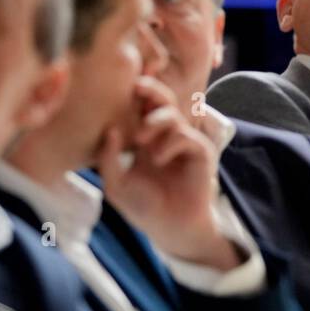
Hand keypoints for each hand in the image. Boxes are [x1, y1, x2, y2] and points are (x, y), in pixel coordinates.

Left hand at [97, 75, 238, 270]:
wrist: (169, 227)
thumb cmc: (142, 206)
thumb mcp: (116, 184)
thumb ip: (109, 158)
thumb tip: (110, 129)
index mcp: (145, 137)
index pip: (141, 106)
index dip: (134, 93)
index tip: (119, 83)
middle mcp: (166, 135)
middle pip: (163, 99)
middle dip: (151, 89)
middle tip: (137, 86)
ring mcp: (185, 142)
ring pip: (173, 115)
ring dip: (155, 122)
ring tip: (141, 140)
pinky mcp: (201, 152)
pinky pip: (186, 136)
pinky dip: (170, 143)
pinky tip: (159, 159)